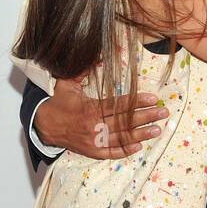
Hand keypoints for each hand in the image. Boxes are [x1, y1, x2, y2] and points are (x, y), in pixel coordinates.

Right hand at [35, 78, 168, 157]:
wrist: (43, 125)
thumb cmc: (58, 102)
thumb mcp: (66, 83)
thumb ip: (82, 70)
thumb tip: (97, 54)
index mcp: (89, 109)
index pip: (118, 105)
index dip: (137, 102)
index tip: (152, 99)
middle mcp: (93, 126)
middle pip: (124, 122)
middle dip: (146, 117)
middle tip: (163, 113)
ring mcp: (93, 141)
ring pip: (121, 138)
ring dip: (141, 134)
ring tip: (158, 130)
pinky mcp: (91, 151)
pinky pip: (111, 153)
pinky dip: (125, 150)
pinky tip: (139, 146)